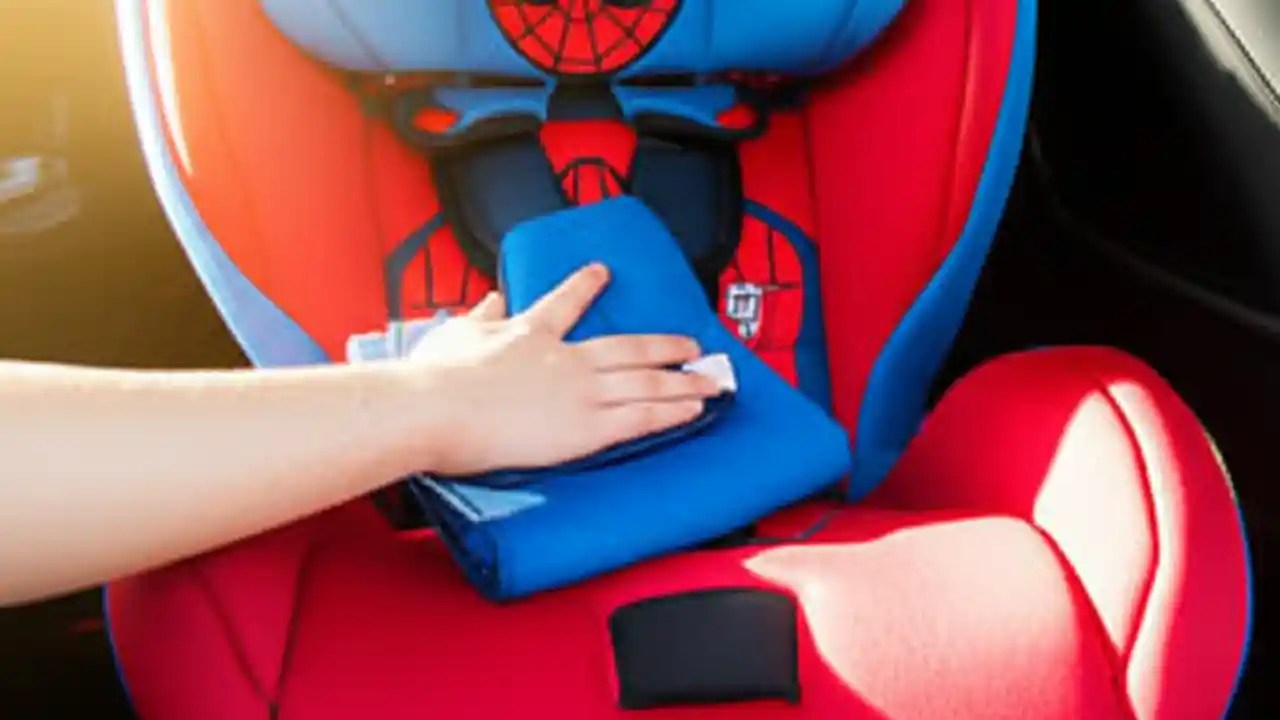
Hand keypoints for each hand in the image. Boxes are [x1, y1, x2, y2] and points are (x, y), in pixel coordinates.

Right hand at [405, 263, 720, 475]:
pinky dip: (671, 410)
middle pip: (629, 347)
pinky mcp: (586, 427)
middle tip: (692, 344)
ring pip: (646, 381)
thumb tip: (489, 299)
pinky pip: (641, 417)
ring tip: (712, 380)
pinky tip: (693, 408)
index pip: (564, 303)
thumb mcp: (453, 333)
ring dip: (684, 380)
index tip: (602, 272)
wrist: (439, 408)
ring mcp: (581, 391)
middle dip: (665, 345)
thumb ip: (478, 316)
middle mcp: (566, 358)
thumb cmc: (437, 377)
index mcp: (531, 333)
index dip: (586, 285)